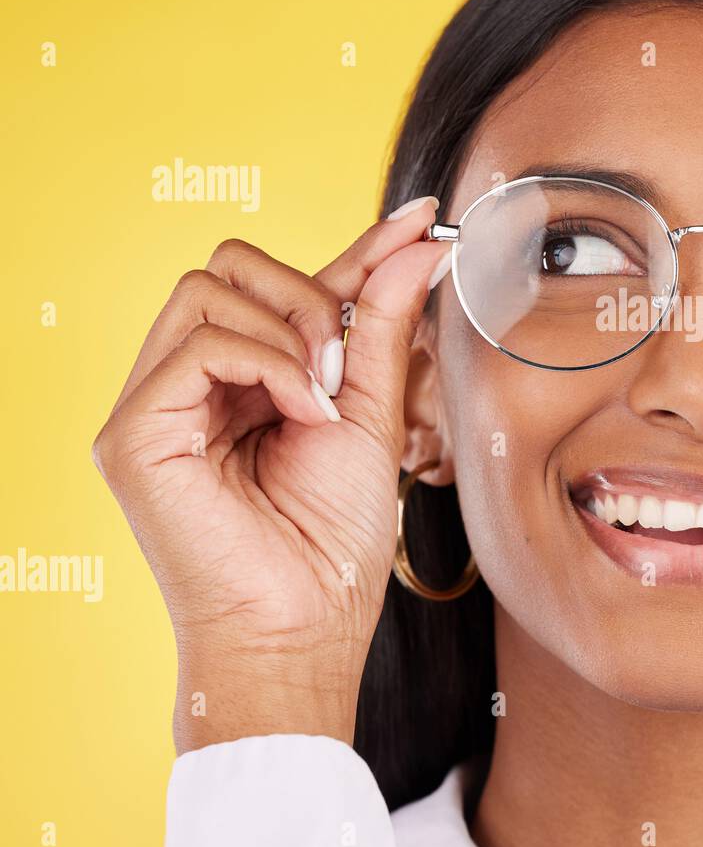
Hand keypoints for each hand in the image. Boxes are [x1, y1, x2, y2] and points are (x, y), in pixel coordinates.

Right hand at [92, 197, 450, 750]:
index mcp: (245, 382)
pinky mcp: (133, 433)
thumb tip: (419, 239)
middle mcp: (190, 386)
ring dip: (290, 331)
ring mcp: (155, 406)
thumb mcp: (372, 413)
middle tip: (346, 364)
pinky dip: (267, 364)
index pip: (289, 288)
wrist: (307, 627)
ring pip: (209, 290)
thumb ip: (382, 325)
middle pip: (230, 267)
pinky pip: (200, 342)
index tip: (424, 219)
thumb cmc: (334, 541)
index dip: (356, 248)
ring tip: (323, 398)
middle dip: (308, 295)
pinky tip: (301, 412)